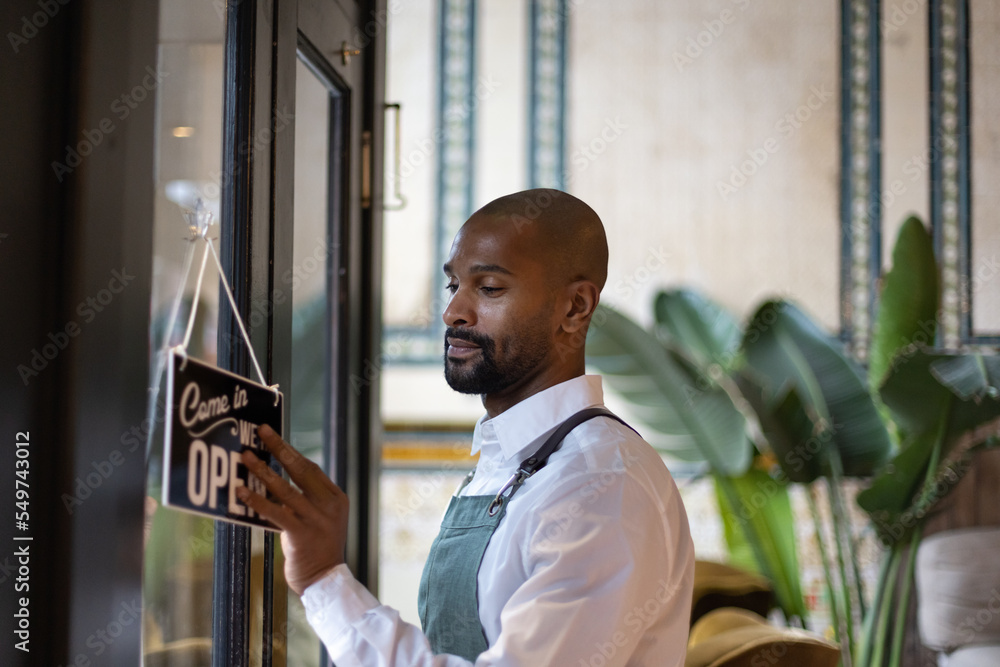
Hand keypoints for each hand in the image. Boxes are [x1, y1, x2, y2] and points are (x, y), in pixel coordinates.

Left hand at [237, 423, 348, 594]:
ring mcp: (316, 520)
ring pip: (285, 489)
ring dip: (263, 471)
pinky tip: (242, 492)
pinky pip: (275, 513)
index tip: (273, 436)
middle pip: (301, 469)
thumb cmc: (316, 548)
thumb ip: (306, 499)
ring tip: (246, 457)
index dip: (290, 450)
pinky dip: (257, 501)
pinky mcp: (301, 535)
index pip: (310, 468)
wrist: (325, 581)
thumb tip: (277, 478)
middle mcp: (329, 506)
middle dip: (280, 448)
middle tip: (262, 431)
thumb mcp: (319, 518)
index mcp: (335, 498)